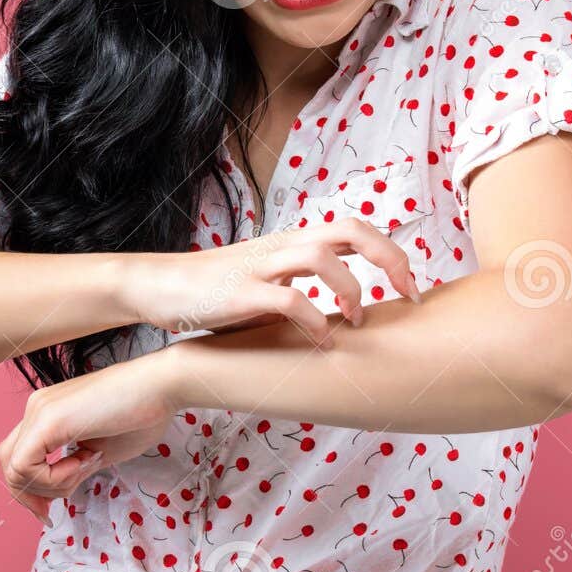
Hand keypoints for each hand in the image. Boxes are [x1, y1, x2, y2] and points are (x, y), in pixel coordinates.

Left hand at [0, 351, 179, 523]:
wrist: (163, 385)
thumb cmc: (142, 414)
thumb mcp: (100, 452)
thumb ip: (74, 469)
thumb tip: (60, 490)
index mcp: (47, 414)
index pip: (18, 457)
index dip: (31, 490)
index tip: (50, 510)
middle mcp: (36, 409)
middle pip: (8, 464)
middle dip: (30, 495)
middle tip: (53, 511)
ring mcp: (39, 411)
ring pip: (14, 469)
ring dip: (50, 486)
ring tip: (87, 467)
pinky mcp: (49, 419)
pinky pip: (26, 466)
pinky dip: (53, 479)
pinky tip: (85, 463)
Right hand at [124, 217, 422, 341]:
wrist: (160, 286)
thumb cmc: (218, 289)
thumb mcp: (269, 281)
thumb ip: (305, 286)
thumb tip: (349, 313)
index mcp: (293, 242)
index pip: (355, 228)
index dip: (392, 253)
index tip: (412, 289)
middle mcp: (282, 246)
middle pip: (350, 229)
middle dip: (389, 259)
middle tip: (408, 296)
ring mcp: (262, 266)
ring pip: (322, 257)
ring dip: (351, 289)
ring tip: (357, 320)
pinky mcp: (241, 292)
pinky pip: (289, 300)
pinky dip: (315, 322)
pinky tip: (323, 343)